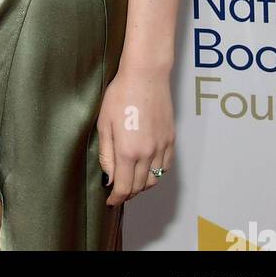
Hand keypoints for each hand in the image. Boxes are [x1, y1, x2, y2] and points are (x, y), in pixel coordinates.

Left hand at [97, 61, 175, 205]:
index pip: (124, 187)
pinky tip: (147, 167)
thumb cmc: (121, 94)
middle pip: (140, 186)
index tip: (110, 201)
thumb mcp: (104, 123)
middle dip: (128, 193)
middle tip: (118, 190)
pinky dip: (156, 173)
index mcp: (127, 151)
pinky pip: (165, 166)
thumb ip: (106, 154)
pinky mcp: (171, 139)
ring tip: (131, 180)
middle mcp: (147, 153)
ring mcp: (161, 147)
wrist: (145, 75)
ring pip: (154, 179)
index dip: (116, 198)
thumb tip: (108, 177)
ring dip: (142, 185)